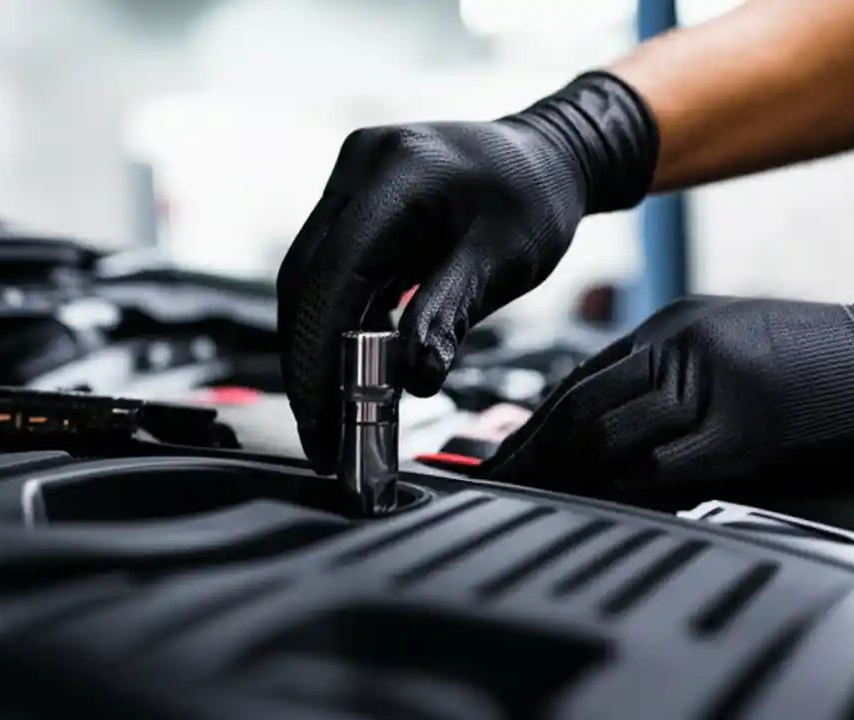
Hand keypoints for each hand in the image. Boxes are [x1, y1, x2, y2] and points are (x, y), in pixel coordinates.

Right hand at [277, 72, 658, 472]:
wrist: (548, 154)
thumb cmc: (535, 198)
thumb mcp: (503, 259)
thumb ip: (450, 313)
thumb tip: (414, 376)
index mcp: (398, 171)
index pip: (334, 271)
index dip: (317, 349)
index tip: (319, 413)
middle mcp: (360, 166)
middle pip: (305, 277)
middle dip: (306, 360)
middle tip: (319, 431)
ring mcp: (351, 181)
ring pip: (309, 277)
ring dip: (315, 345)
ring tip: (331, 414)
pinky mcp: (353, 202)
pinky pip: (330, 269)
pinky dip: (335, 321)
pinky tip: (349, 368)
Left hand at [486, 268, 853, 491]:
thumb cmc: (830, 359)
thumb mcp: (736, 341)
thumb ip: (671, 373)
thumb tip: (611, 420)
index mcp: (676, 326)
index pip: (579, 377)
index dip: (533, 422)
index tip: (503, 455)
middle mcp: (683, 348)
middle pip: (579, 406)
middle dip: (529, 453)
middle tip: (494, 485)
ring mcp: (713, 389)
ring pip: (607, 436)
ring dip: (564, 475)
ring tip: (530, 501)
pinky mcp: (746, 435)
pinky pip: (658, 471)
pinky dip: (617, 493)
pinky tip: (591, 507)